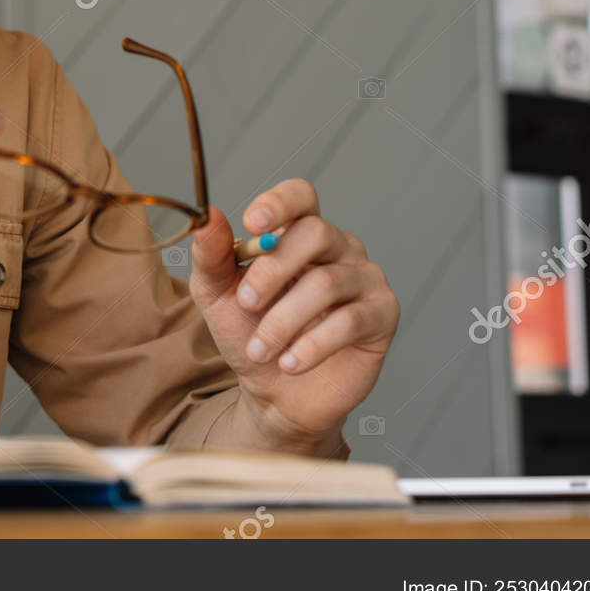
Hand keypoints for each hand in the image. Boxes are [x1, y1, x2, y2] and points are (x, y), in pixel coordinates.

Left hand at [188, 179, 398, 452]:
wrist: (275, 394)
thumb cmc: (250, 334)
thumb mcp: (218, 295)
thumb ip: (211, 255)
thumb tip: (207, 216)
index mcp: (300, 233)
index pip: (301, 196)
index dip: (280, 203)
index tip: (253, 224)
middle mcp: (338, 247)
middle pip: (315, 233)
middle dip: (273, 270)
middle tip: (247, 303)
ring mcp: (364, 278)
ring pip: (328, 282)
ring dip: (285, 320)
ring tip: (260, 350)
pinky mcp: (382, 314)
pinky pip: (351, 320)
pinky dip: (313, 344)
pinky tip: (290, 363)